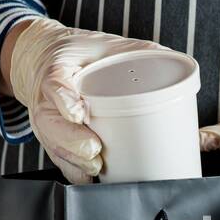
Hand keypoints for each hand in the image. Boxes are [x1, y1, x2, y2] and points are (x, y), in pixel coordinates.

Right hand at [6, 17, 163, 182]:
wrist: (42, 59)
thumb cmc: (78, 54)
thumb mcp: (103, 42)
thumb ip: (138, 50)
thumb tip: (176, 59)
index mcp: (57, 72)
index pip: (55, 85)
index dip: (65, 101)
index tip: (79, 113)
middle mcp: (48, 102)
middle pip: (52, 128)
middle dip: (74, 144)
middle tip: (96, 151)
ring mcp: (47, 124)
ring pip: (55, 149)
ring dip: (76, 164)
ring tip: (97, 168)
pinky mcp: (52, 141)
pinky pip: (60, 162)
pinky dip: (76, 173)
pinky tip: (92, 177)